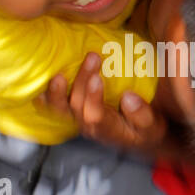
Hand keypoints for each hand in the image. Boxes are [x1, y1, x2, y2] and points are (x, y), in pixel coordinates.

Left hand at [36, 52, 168, 154]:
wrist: (136, 138)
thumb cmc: (145, 130)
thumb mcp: (152, 127)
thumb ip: (142, 115)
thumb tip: (129, 97)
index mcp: (109, 129)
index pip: (96, 116)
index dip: (94, 98)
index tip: (98, 79)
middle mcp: (89, 126)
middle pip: (78, 106)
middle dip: (83, 81)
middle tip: (92, 57)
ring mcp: (78, 119)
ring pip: (61, 108)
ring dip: (57, 91)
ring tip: (58, 75)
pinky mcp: (73, 112)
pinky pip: (55, 106)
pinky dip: (46, 96)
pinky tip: (41, 83)